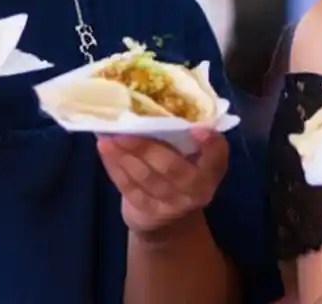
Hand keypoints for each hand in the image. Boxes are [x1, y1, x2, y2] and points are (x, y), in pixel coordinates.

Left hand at [97, 128, 228, 239]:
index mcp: (211, 172)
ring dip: (124, 155)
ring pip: (144, 177)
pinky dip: (114, 167)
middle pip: (170, 167)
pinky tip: (105, 149)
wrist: (169, 220)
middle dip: (145, 147)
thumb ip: (186, 134)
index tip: (197, 128)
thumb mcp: (194, 156)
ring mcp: (169, 205)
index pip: (216, 158)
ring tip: (108, 135)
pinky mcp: (146, 211)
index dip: (209, 145)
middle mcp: (195, 192)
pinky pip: (128, 187)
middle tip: (124, 126)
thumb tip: (165, 101)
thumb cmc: (181, 173)